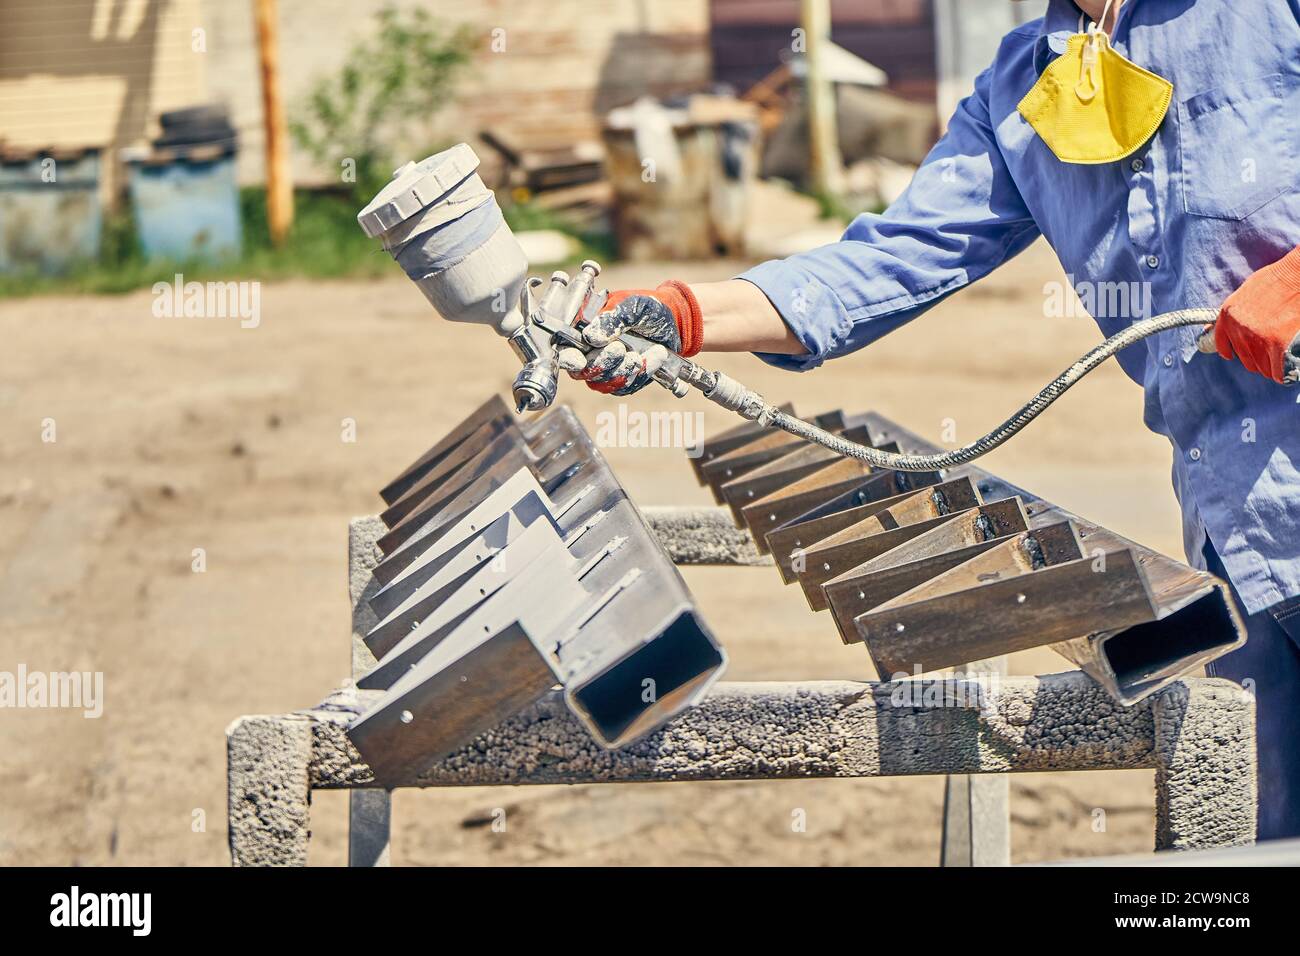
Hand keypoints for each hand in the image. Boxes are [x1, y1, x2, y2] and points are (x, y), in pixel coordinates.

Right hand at [558, 280, 701, 394]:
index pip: (565, 348)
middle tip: (621, 349)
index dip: (567, 358)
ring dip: (622, 371)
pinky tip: (653, 358)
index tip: (578, 360)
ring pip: (602, 383)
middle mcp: (591, 351)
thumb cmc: (648, 308)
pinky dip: (639, 375)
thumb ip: (613, 318)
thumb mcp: (633, 306)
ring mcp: (607, 367)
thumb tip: (590, 336)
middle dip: (601, 363)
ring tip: (639, 355)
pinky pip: (624, 387)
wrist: (675, 323)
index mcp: (584, 329)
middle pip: (582, 371)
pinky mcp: (623, 379)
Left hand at [1214, 245, 1299, 384]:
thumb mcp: (1248, 291)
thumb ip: (1238, 312)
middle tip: (1272, 353)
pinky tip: (1288, 368)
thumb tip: (1224, 327)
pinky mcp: (1277, 344)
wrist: (1297, 275)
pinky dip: (1282, 372)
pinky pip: (1277, 371)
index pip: (1223, 344)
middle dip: (1259, 359)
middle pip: (1246, 360)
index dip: (1231, 351)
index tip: (1233, 355)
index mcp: (1228, 315)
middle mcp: (1238, 329)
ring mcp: (1257, 338)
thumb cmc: (1279, 279)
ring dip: (1272, 366)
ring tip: (1283, 357)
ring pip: (1262, 367)